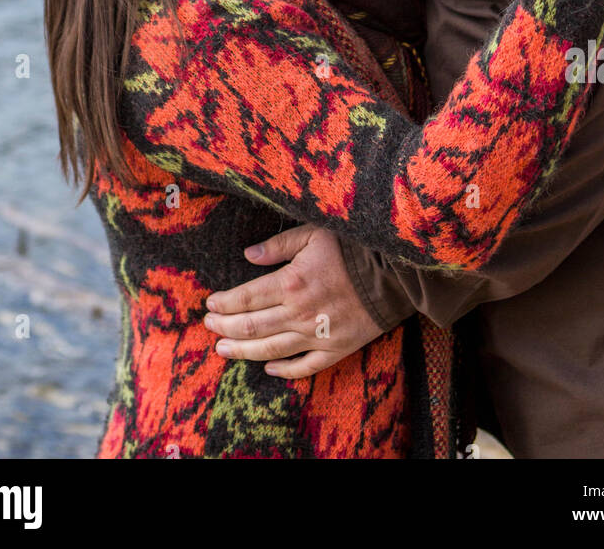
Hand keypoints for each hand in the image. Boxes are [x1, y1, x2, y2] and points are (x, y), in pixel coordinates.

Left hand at [204, 224, 382, 377]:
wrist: (395, 272)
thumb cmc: (352, 247)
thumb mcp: (313, 233)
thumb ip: (278, 245)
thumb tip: (249, 255)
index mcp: (291, 282)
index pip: (246, 297)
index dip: (224, 303)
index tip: (210, 304)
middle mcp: (299, 312)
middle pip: (252, 326)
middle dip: (226, 328)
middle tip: (209, 328)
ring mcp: (318, 334)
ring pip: (272, 349)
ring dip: (244, 352)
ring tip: (222, 351)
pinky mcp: (336, 348)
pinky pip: (305, 366)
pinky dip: (284, 370)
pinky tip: (268, 368)